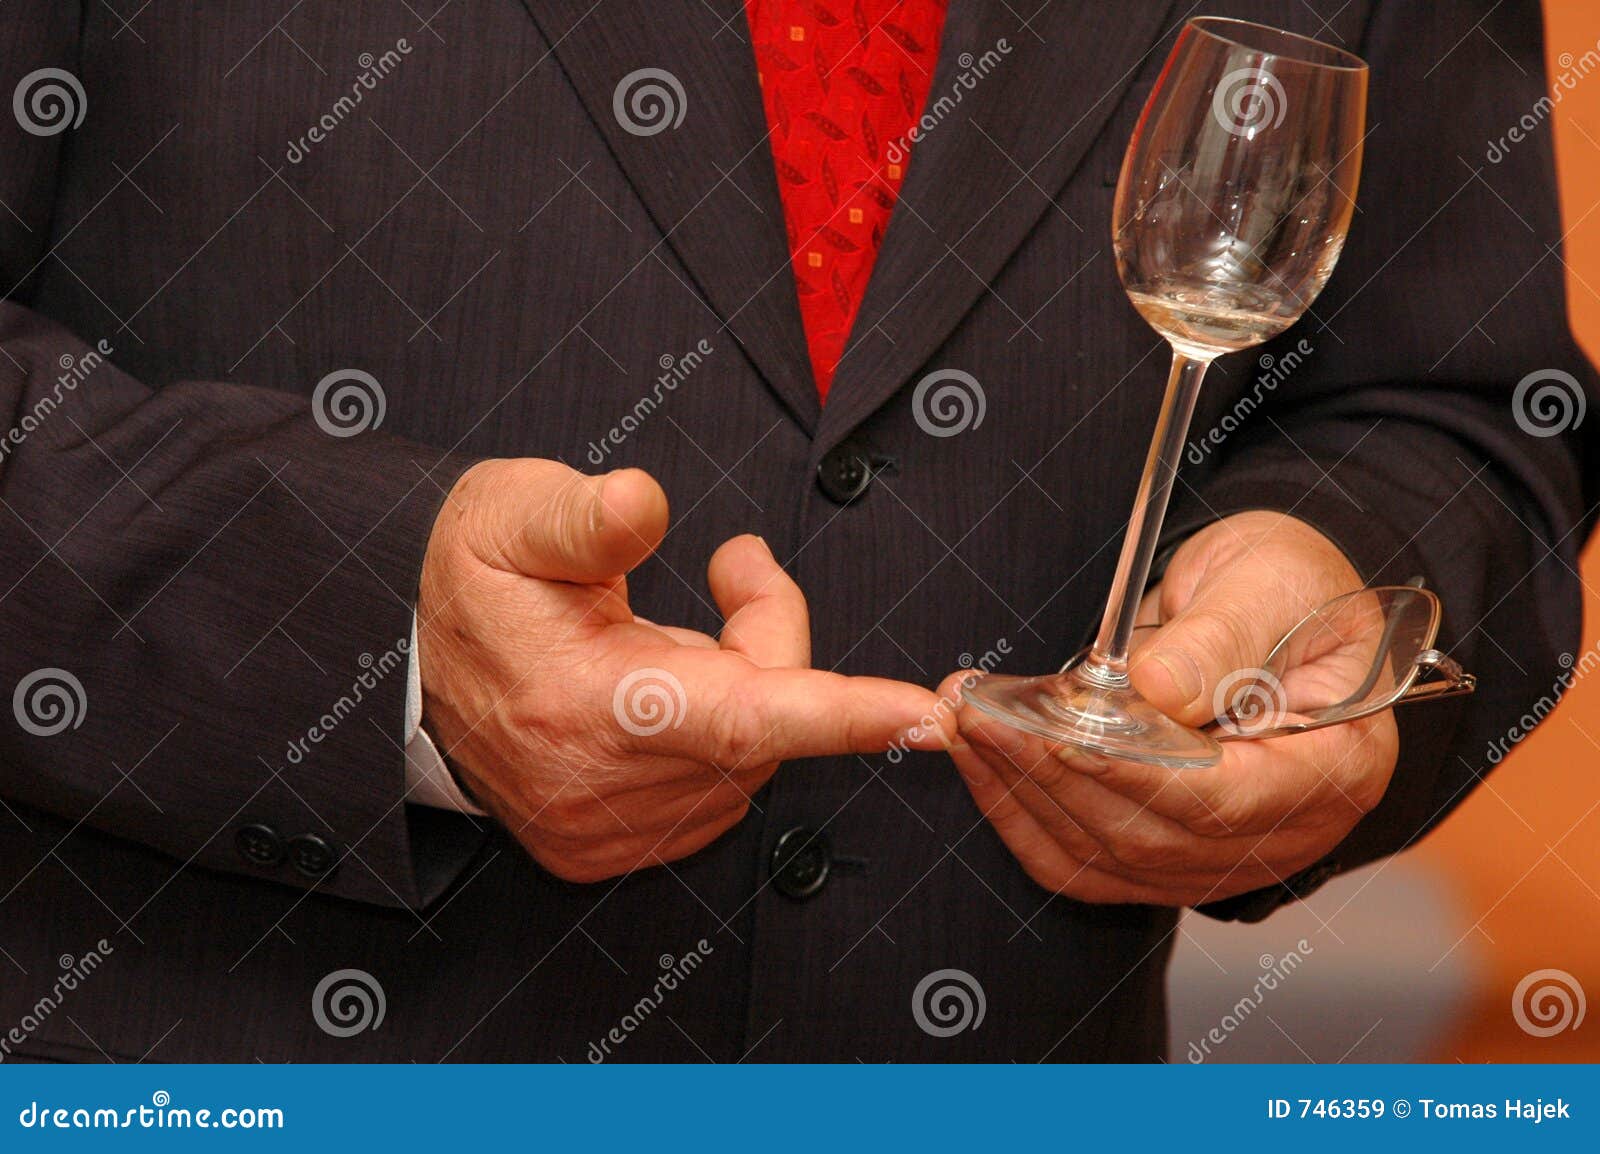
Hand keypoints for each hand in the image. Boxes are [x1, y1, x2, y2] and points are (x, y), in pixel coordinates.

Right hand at [419, 459, 947, 881]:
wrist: (403, 664)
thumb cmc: (469, 579)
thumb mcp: (510, 514)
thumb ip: (584, 512)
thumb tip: (642, 505)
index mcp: (582, 702)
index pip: (738, 716)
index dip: (837, 713)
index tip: (923, 715)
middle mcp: (598, 786)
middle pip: (764, 723)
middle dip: (766, 639)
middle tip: (731, 568)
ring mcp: (604, 829)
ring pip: (751, 761)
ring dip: (743, 689)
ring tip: (668, 637)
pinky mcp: (607, 849)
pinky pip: (718, 792)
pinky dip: (719, 737)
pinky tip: (661, 697)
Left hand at [945, 511, 1397, 905]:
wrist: (1274, 613)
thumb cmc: (1290, 592)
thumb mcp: (1272, 583)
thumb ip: (1222, 638)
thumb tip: (1157, 690)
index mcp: (1336, 769)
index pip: (1225, 800)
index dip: (1138, 775)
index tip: (1062, 737)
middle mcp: (1279, 834)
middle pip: (1149, 834)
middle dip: (1050, 772)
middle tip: (979, 710)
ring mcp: (1216, 857)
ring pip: (1099, 854)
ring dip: (1018, 787)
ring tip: (964, 719)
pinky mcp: (1159, 857)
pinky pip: (1076, 857)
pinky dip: (1016, 809)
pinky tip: (978, 756)